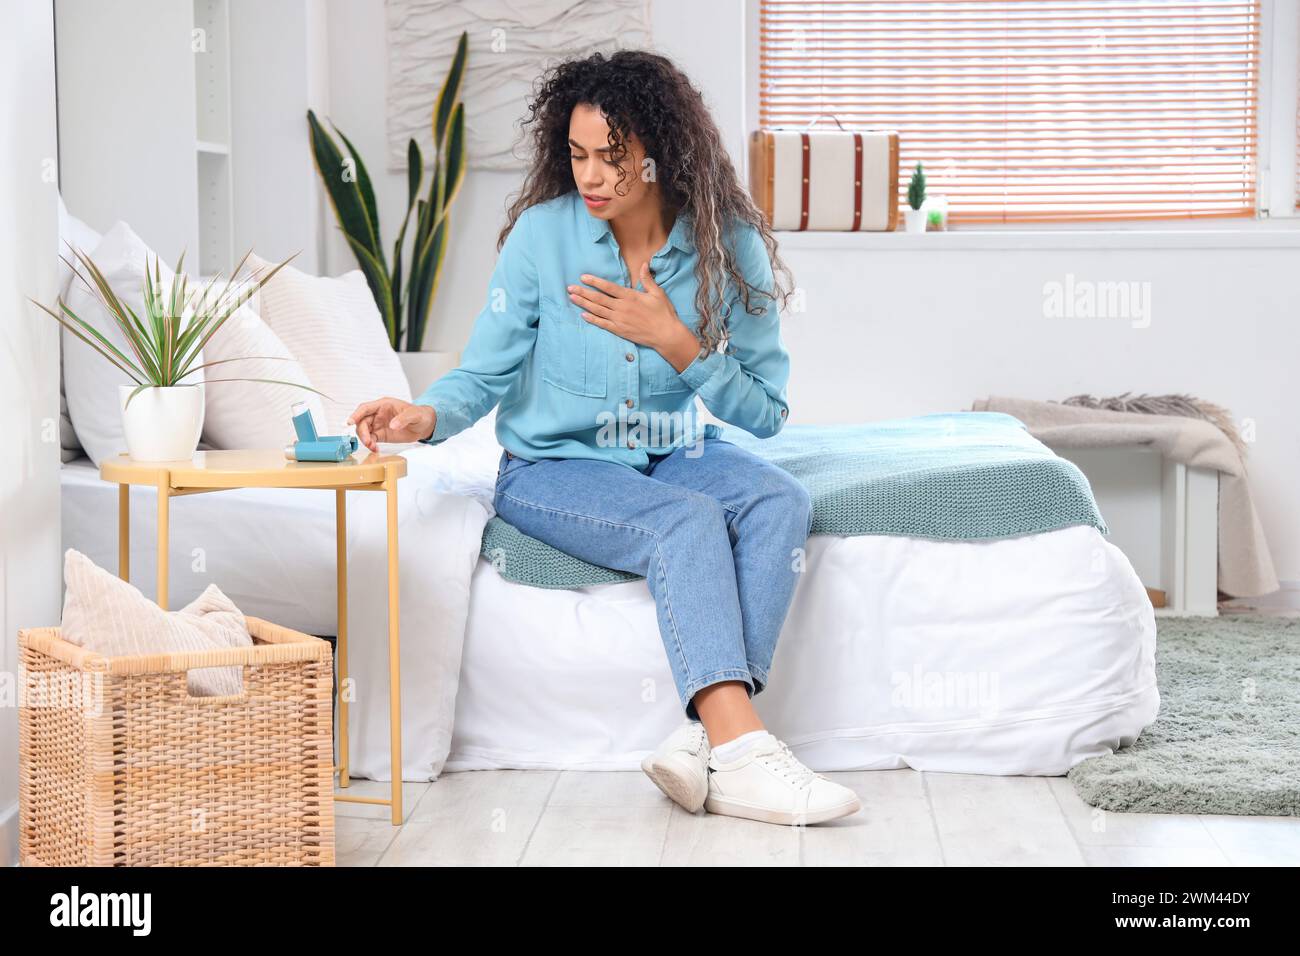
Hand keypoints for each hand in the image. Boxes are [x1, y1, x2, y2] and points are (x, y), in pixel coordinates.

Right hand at [346, 397, 435, 452]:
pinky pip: (371, 440)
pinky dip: (370, 445)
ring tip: (372, 446)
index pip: (365, 408)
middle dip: (361, 432)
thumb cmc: (420, 415)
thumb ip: (403, 418)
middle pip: (362, 421)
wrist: (425, 425)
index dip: (356, 414)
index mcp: (383, 405)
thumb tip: (392, 425)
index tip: (350, 422)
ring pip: (364, 431)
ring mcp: (378, 424)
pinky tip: (375, 449)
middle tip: (368, 441)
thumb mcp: (414, 414)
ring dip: (365, 439)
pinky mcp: (381, 435)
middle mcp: (378, 414)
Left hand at [569, 264, 696, 358]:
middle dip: (583, 292)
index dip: (595, 281)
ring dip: (584, 304)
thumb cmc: (663, 313)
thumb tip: (643, 264)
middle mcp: (622, 308)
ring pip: (598, 310)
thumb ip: (647, 279)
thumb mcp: (657, 293)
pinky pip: (603, 324)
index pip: (608, 287)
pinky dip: (593, 320)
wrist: (666, 335)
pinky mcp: (620, 331)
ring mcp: (620, 320)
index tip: (583, 277)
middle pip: (599, 298)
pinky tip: (583, 315)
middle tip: (570, 288)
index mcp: (630, 296)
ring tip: (572, 298)